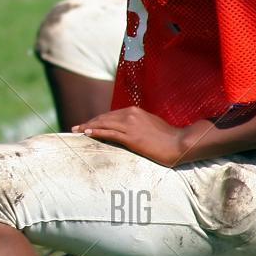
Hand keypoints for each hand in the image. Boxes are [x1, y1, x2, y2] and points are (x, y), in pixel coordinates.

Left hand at [73, 106, 196, 167]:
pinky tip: (87, 133)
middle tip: (76, 127)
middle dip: (89, 122)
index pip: (110, 114)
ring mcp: (130, 125)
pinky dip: (96, 132)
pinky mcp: (131, 137)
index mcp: (135, 111)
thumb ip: (138, 123)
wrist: (179, 143)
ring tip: (76, 131)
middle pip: (104, 117)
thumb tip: (128, 129)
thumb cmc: (168, 137)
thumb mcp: (151, 124)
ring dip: (88, 127)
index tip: (88, 123)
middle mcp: (131, 115)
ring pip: (103, 124)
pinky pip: (109, 133)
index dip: (98, 119)